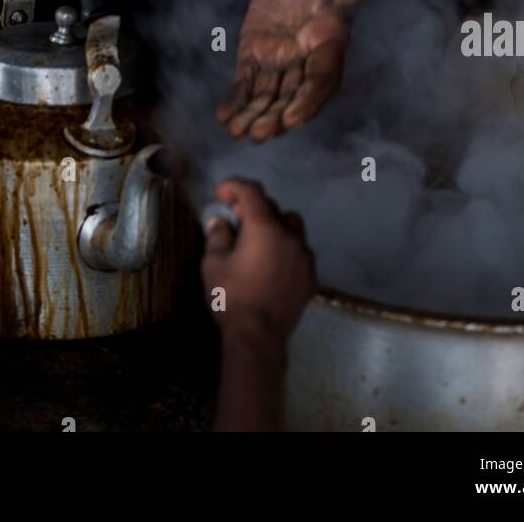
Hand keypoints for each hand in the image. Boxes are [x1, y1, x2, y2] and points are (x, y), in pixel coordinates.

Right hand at [201, 178, 315, 342]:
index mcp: (264, 227)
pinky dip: (286, 247)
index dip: (234, 186)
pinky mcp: (310, 275)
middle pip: (271, 207)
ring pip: (292, 225)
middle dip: (251, 208)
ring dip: (274, 224)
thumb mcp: (213, 265)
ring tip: (258, 241)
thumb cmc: (232, 298)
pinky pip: (299, 249)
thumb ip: (217, 236)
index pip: (251, 191)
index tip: (220, 194)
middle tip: (234, 222)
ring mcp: (304, 255)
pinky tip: (272, 264)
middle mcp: (289, 235)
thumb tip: (220, 221)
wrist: (259, 338)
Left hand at [216, 0, 375, 141]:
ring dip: (254, 115)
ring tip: (237, 132)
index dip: (308, 101)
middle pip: (292, 96)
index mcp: (328, 44)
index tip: (293, 119)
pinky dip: (236, 101)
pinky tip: (224, 117)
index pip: (321, 79)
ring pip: (268, 95)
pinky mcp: (256, 56)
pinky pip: (247, 83)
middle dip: (276, 117)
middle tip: (259, 134)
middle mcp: (304, 60)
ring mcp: (279, 61)